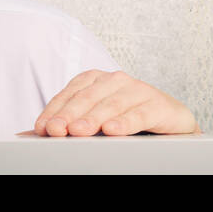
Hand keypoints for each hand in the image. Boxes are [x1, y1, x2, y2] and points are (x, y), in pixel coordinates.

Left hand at [29, 70, 200, 136]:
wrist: (170, 120)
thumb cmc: (127, 117)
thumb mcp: (98, 118)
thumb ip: (74, 122)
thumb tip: (43, 131)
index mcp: (97, 79)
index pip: (71, 93)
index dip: (55, 110)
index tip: (42, 128)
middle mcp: (116, 80)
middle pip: (88, 97)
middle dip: (70, 114)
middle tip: (56, 130)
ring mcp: (138, 89)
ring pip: (111, 104)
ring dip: (93, 119)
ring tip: (79, 132)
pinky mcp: (157, 104)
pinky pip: (139, 114)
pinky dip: (125, 122)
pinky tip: (112, 130)